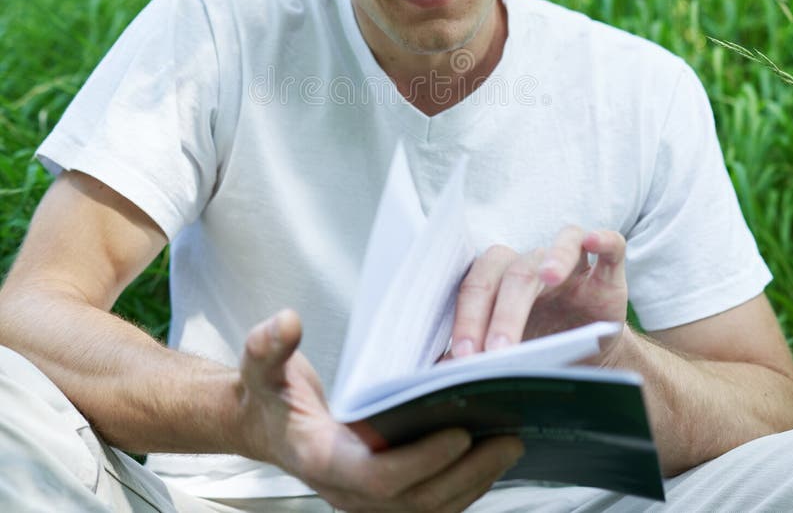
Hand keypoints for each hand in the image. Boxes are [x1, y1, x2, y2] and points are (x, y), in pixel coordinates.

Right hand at [234, 309, 523, 511]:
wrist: (264, 424)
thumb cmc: (269, 395)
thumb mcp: (261, 364)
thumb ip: (269, 344)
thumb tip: (288, 321)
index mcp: (323, 460)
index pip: (381, 477)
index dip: (422, 460)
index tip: (460, 431)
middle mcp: (347, 491)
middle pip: (417, 501)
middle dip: (467, 473)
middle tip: (508, 437)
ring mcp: (366, 499)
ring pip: (429, 509)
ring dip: (474, 481)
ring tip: (509, 444)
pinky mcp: (381, 495)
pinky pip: (428, 503)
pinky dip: (462, 485)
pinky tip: (487, 456)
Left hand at [450, 226, 627, 364]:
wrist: (588, 362)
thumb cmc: (538, 349)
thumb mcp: (507, 355)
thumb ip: (477, 355)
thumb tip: (439, 372)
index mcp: (499, 281)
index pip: (477, 286)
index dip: (468, 318)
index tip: (464, 356)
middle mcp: (532, 266)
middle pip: (514, 272)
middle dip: (502, 312)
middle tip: (496, 352)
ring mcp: (572, 266)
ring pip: (559, 247)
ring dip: (554, 258)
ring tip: (548, 278)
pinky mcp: (608, 274)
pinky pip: (609, 246)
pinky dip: (603, 239)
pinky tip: (595, 240)